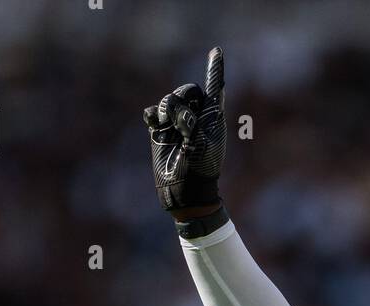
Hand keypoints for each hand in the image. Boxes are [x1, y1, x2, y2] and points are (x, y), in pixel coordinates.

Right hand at [143, 46, 225, 213]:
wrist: (185, 190)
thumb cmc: (199, 169)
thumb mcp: (200, 144)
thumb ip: (190, 122)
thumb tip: (176, 110)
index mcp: (212, 117)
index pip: (215, 87)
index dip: (214, 69)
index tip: (217, 51)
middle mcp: (196, 116)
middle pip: (186, 90)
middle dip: (179, 100)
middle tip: (178, 123)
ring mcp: (177, 122)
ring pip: (167, 101)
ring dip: (166, 112)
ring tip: (168, 130)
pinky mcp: (161, 130)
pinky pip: (152, 112)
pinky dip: (152, 117)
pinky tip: (155, 127)